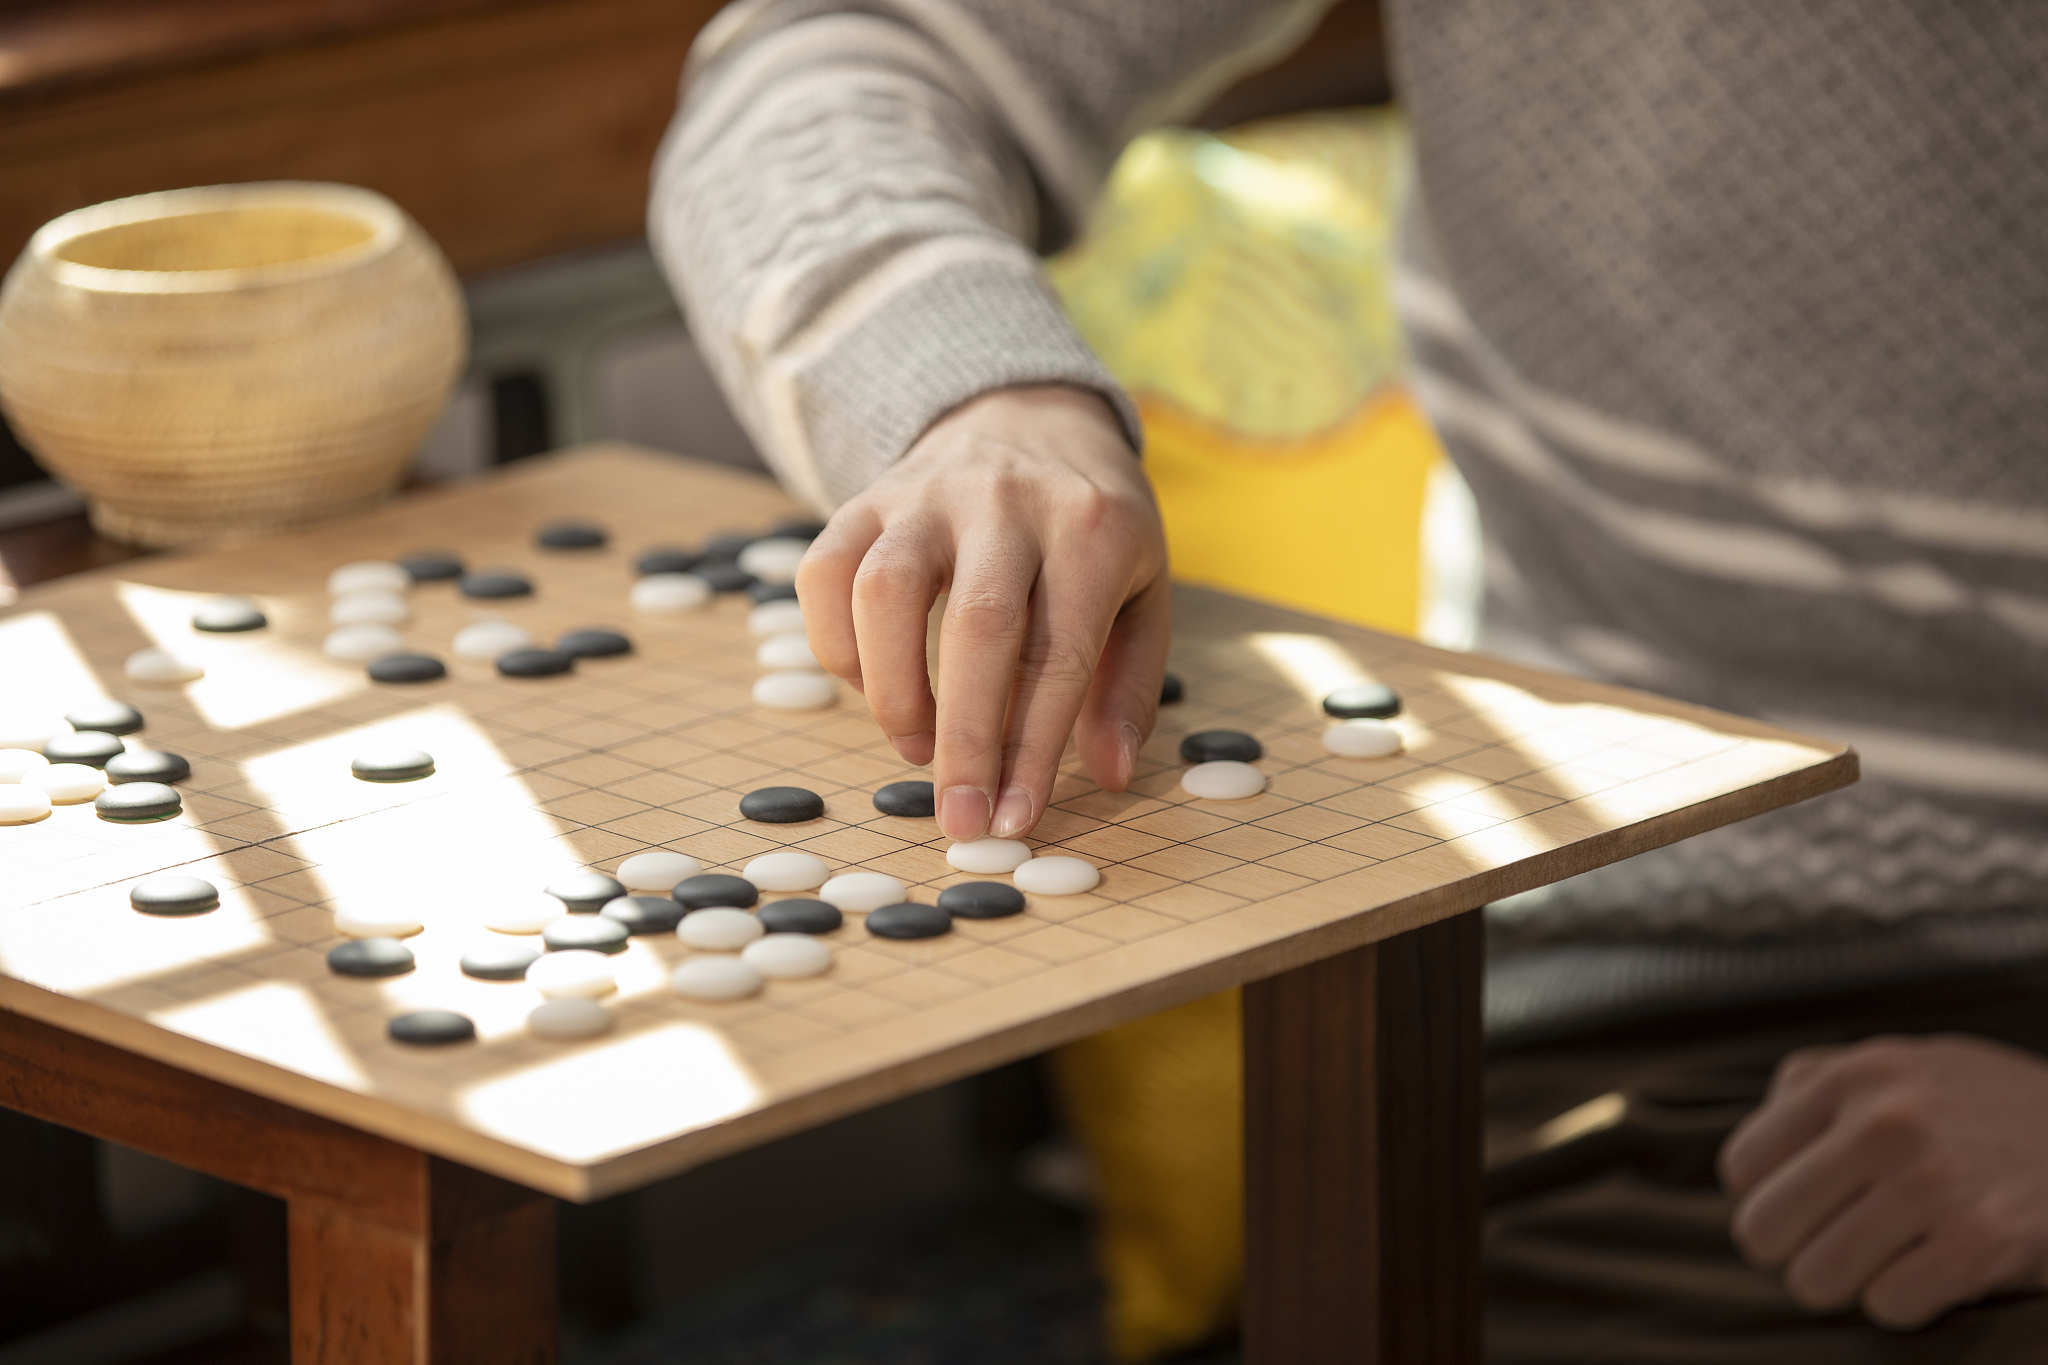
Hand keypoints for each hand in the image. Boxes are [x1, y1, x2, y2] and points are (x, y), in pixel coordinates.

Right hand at [795, 384, 1169, 840]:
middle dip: (963, 739)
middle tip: (958, 819)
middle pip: (975, 628)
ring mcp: (929, 494)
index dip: (1032, 748)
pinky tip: (869, 682)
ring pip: (886, 591)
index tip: (1014, 820)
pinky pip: (827, 571)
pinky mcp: (867, 496)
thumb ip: (1128, 684)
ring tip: (916, 747)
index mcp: (1093, 530)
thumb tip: (1109, 775)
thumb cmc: (1092, 529)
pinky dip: (836, 644)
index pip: (1058, 655)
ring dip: (892, 691)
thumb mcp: (1142, 592)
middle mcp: (1008, 503)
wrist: (1029, 414)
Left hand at [1720, 1033, 2047, 1328]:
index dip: (1768, 1197)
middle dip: (1795, 1250)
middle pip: (1764, 1230)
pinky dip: (1905, 1302)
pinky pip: (1888, 1305)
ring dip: (1849, 1281)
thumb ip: (1815, 1085)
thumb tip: (1756, 1148)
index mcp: (1853, 1077)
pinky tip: (1933, 1273)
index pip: (1742, 1168)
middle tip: (1835, 1245)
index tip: (1804, 1206)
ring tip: (1886, 1258)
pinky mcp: (1982, 1244)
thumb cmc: (1986, 1108)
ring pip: (1817, 1278)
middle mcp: (1884, 1123)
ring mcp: (1932, 1184)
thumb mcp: (1899, 1064)